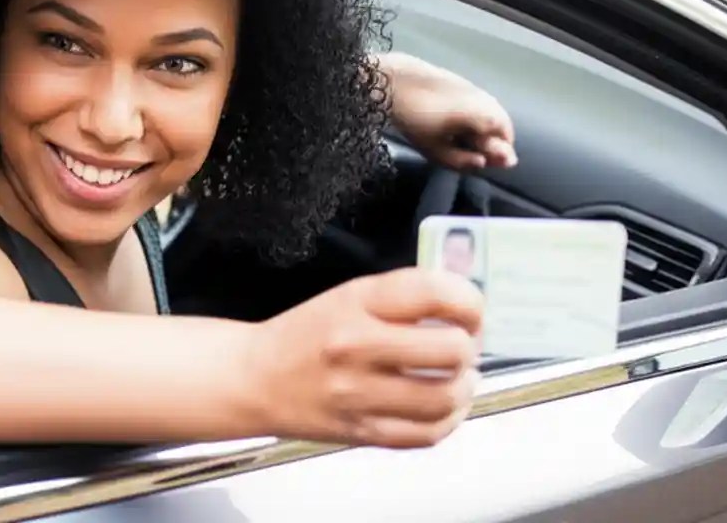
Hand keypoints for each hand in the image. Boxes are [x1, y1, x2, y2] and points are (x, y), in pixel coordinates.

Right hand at [245, 268, 482, 447]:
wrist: (254, 379)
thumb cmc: (304, 335)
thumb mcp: (348, 296)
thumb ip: (402, 298)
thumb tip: (463, 307)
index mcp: (356, 303)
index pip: (433, 293)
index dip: (470, 301)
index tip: (471, 310)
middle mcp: (357, 347)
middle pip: (450, 349)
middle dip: (469, 347)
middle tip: (462, 345)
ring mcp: (358, 395)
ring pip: (445, 397)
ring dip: (464, 387)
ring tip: (457, 378)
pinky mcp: (361, 433)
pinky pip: (427, 434)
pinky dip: (449, 420)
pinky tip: (444, 406)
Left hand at [380, 52, 516, 170]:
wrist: (391, 80)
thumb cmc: (414, 119)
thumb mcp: (437, 150)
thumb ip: (464, 160)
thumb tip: (485, 162)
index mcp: (485, 114)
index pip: (506, 136)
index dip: (498, 153)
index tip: (482, 161)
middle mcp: (486, 96)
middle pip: (500, 123)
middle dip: (491, 139)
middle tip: (471, 152)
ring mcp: (473, 85)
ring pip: (489, 110)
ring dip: (482, 126)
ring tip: (460, 139)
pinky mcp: (459, 78)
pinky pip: (476, 100)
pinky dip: (472, 114)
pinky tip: (453, 121)